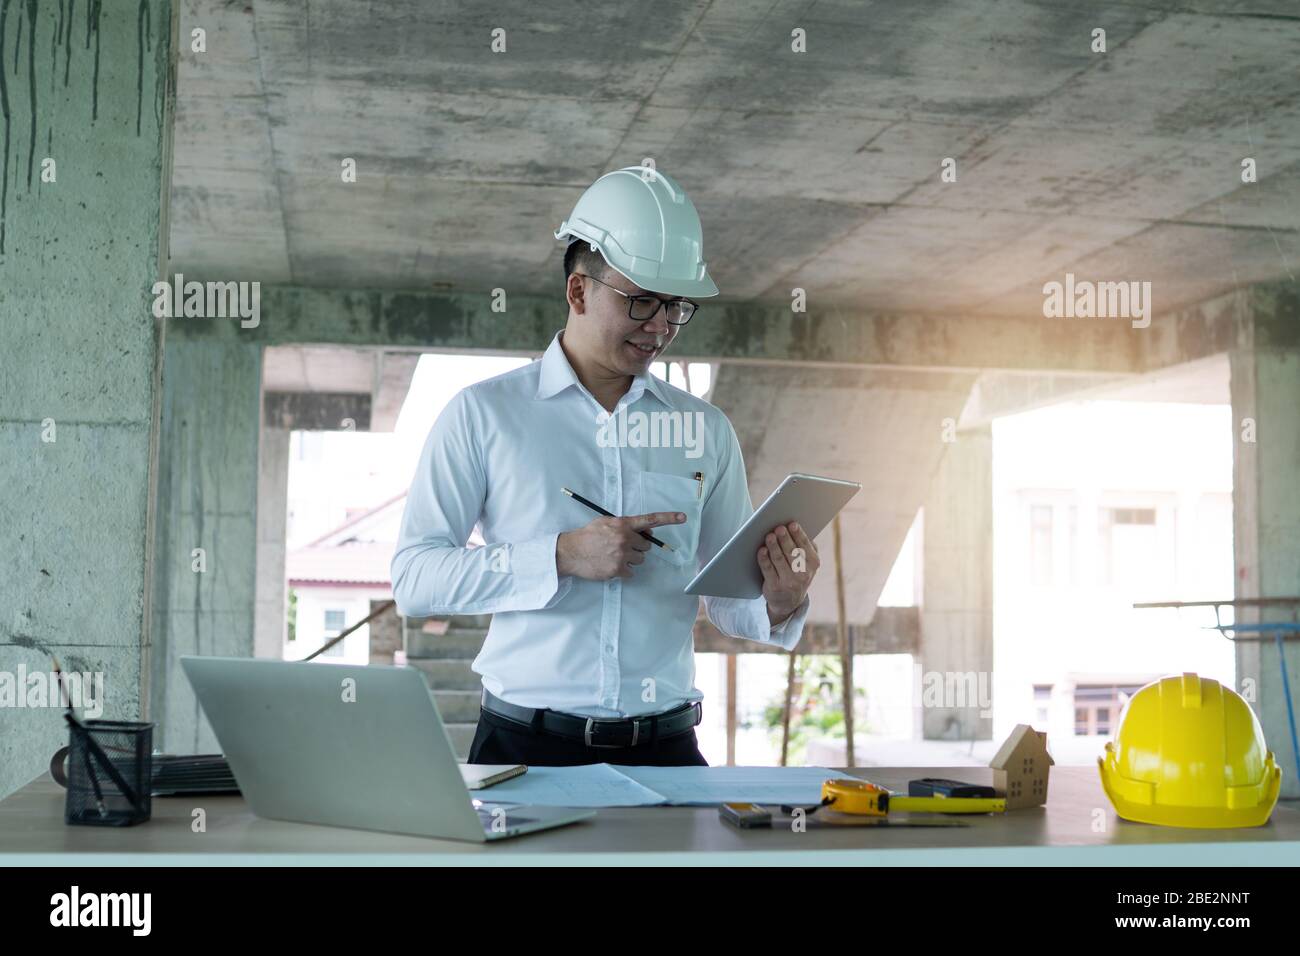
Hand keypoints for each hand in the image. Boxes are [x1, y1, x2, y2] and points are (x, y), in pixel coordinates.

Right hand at [556, 511, 685, 580]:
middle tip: (621, 547)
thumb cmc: (587, 536)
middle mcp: (624, 538)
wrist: (570, 552)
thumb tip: (643, 532)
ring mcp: (622, 555)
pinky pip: (631, 572)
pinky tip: (610, 565)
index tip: (683, 517)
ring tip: (613, 556)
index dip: (668, 518)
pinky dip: (623, 571)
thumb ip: (624, 525)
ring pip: (640, 560)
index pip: (649, 520)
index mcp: (622, 524)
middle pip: (646, 546)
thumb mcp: (605, 523)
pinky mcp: (618, 570)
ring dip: (631, 559)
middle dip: (638, 547)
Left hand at [758, 522, 818, 623]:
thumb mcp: (807, 563)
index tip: (792, 524)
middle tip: (779, 528)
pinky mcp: (775, 587)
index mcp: (813, 564)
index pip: (805, 546)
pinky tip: (761, 550)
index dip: (798, 534)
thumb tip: (795, 526)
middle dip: (785, 539)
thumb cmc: (797, 573)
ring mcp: (789, 582)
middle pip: (792, 552)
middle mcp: (803, 574)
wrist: (789, 601)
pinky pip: (768, 570)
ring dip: (773, 546)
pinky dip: (764, 558)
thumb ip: (805, 547)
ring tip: (769, 536)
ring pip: (779, 560)